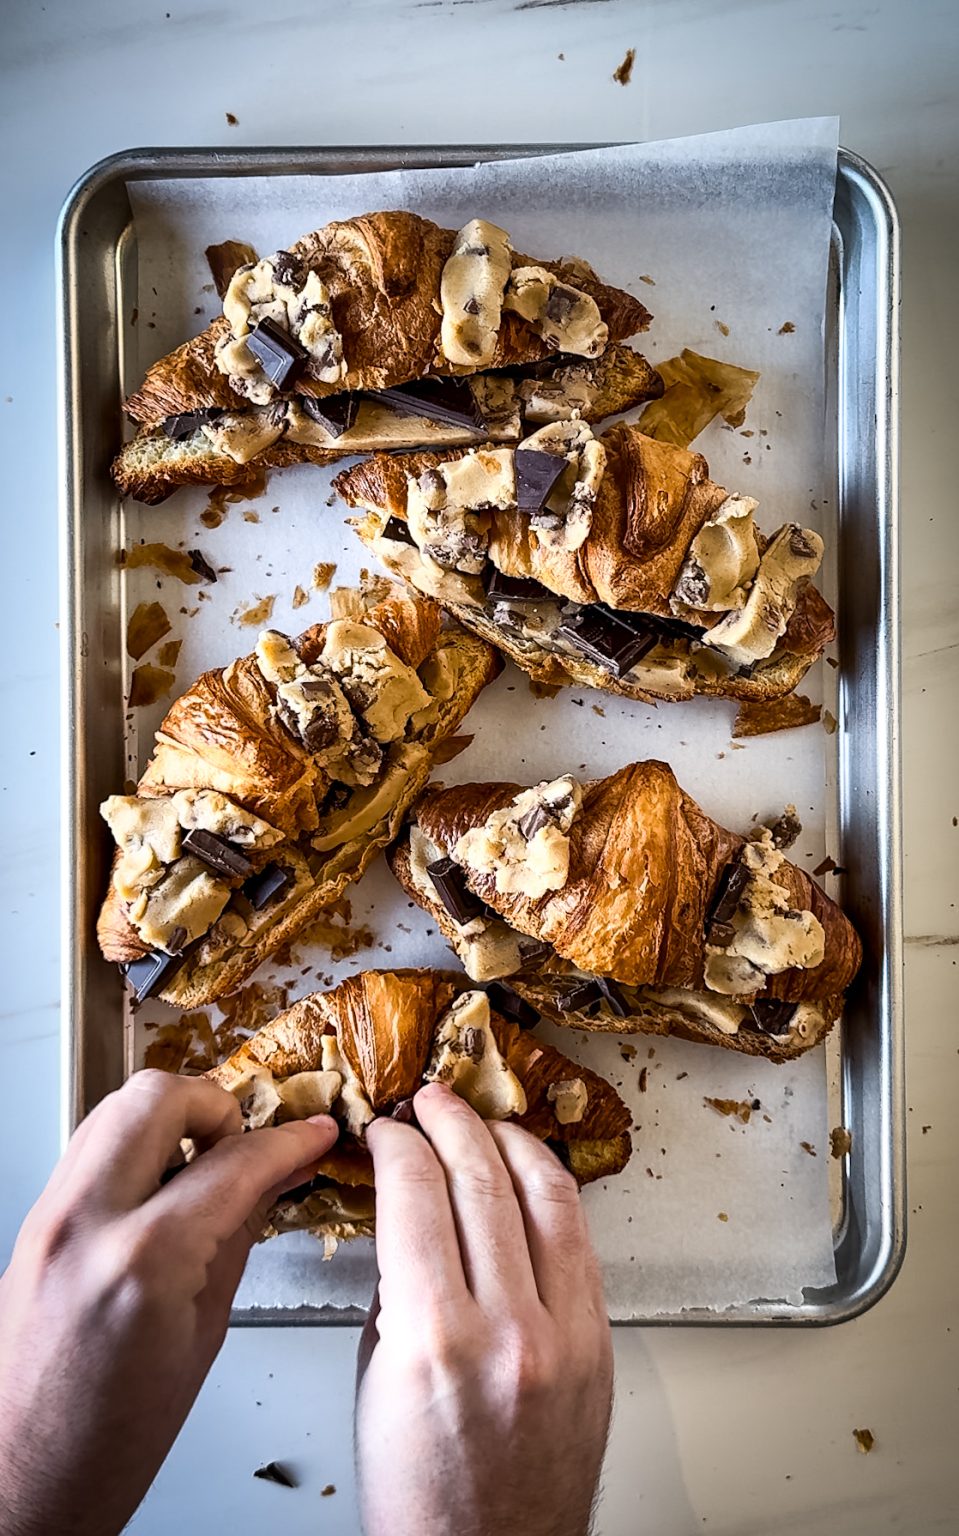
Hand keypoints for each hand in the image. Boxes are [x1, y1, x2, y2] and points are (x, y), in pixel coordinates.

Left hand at [0, 1068, 337, 1535]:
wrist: (29, 1477)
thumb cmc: (113, 1436)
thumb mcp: (206, 1332)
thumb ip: (240, 1234)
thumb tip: (275, 1177)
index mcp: (142, 1262)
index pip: (233, 1162)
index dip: (287, 1141)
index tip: (311, 1133)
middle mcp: (84, 1224)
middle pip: (158, 1096)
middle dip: (216, 1105)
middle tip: (247, 1142)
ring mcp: (48, 1218)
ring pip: (116, 1107)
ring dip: (171, 1118)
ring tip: (207, 1162)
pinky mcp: (32, 1222)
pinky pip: (91, 1147)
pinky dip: (137, 1146)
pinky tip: (166, 1186)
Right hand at [356, 1082, 611, 1535]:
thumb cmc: (420, 1490)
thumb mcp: (374, 1378)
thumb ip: (394, 1286)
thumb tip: (407, 1210)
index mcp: (435, 1339)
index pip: (415, 1195)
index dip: (398, 1146)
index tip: (387, 1132)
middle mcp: (507, 1329)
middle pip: (481, 1179)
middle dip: (450, 1124)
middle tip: (432, 1103)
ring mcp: (565, 1335)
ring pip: (545, 1195)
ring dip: (507, 1140)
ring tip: (482, 1119)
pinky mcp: (600, 1344)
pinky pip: (580, 1240)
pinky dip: (552, 1192)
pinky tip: (531, 1172)